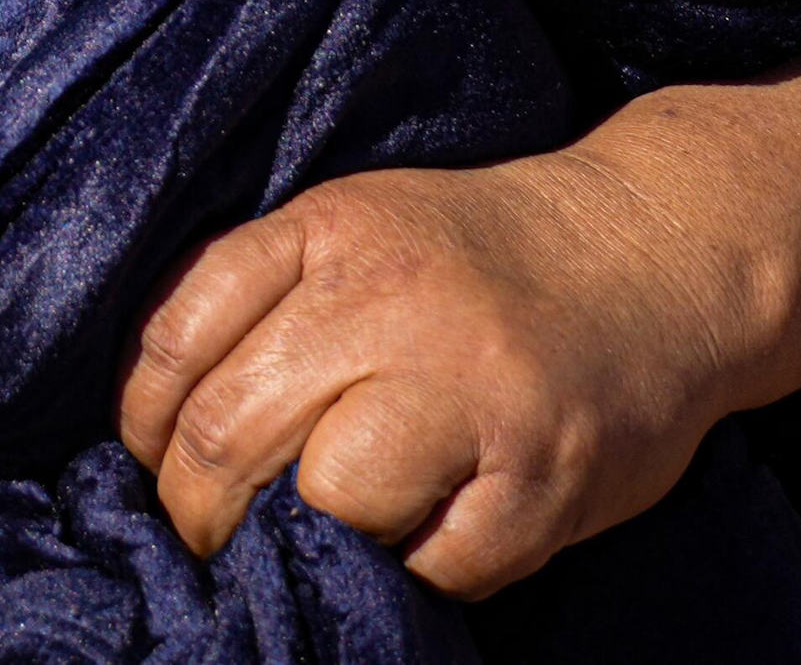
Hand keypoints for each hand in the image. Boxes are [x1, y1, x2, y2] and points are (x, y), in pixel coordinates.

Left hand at [115, 151, 764, 598]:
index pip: (182, 337)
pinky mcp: (545, 481)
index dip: (142, 422)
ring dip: (296, 544)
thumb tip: (157, 415)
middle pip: (235, 431)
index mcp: (335, 232)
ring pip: (329, 504)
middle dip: (196, 506)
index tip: (150, 457)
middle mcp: (396, 305)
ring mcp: (477, 394)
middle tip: (204, 531)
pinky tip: (407, 544)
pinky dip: (405, 574)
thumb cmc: (478, 258)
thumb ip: (263, 293)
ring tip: (301, 541)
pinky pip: (435, 567)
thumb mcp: (358, 226)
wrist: (658, 253)